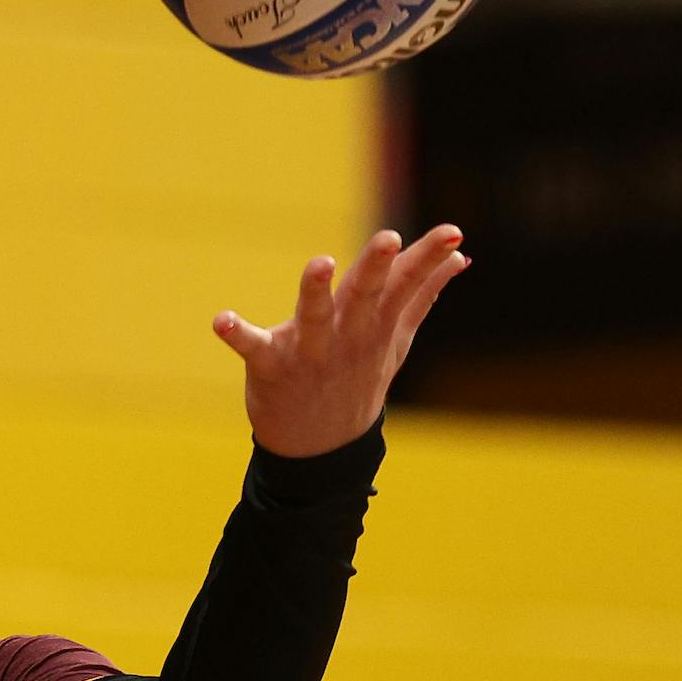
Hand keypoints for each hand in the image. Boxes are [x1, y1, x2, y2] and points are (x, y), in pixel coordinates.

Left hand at [211, 225, 469, 457]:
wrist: (321, 448)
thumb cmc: (359, 377)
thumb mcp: (396, 339)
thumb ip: (422, 294)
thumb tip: (460, 258)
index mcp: (376, 324)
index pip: (407, 285)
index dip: (430, 256)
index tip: (453, 232)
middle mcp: (347, 336)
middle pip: (365, 295)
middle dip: (377, 267)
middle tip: (389, 238)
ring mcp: (309, 352)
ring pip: (314, 317)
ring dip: (316, 290)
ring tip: (322, 262)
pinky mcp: (270, 366)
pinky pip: (252, 347)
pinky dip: (236, 334)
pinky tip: (221, 320)